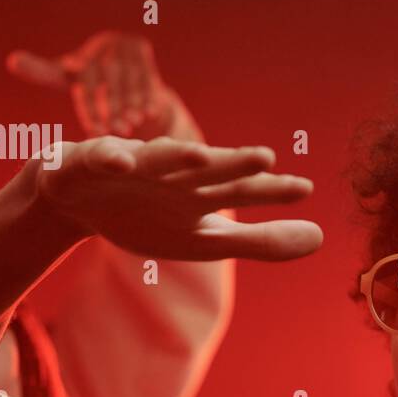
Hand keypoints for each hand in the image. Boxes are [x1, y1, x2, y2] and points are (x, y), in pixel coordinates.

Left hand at [7, 32, 179, 138]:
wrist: (125, 64)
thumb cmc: (88, 77)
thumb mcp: (65, 74)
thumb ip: (40, 70)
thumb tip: (11, 60)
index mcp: (81, 49)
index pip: (83, 84)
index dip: (90, 110)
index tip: (94, 132)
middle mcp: (99, 44)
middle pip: (106, 85)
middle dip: (113, 110)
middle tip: (117, 133)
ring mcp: (121, 45)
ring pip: (127, 82)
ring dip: (132, 106)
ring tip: (133, 127)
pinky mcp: (140, 46)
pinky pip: (146, 75)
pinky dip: (150, 96)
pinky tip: (151, 114)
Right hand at [27, 136, 321, 261]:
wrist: (76, 203)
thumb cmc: (149, 216)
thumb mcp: (206, 239)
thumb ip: (263, 241)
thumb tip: (322, 238)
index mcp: (200, 191)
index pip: (240, 190)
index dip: (271, 191)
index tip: (306, 189)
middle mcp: (172, 172)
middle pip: (206, 169)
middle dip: (232, 163)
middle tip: (266, 157)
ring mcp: (131, 164)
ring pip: (155, 157)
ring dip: (176, 155)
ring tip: (198, 155)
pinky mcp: (88, 162)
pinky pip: (99, 157)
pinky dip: (109, 157)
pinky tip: (120, 161)